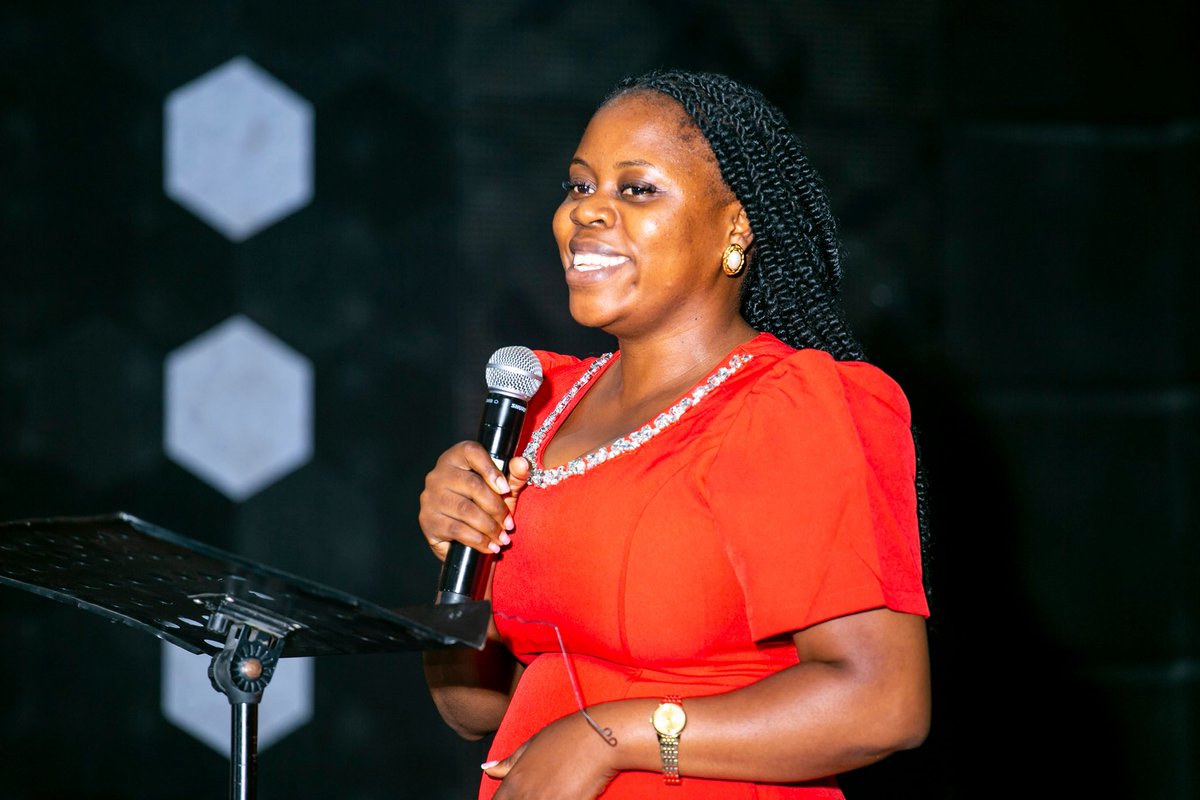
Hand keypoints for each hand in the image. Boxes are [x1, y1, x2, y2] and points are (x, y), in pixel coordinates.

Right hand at [418, 442, 531, 560]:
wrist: (465, 536)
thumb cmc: (485, 505)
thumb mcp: (504, 489)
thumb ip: (515, 475)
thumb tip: (522, 464)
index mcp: (456, 458)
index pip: (471, 452)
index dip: (491, 469)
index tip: (506, 489)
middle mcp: (438, 474)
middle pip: (473, 485)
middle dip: (497, 508)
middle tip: (509, 524)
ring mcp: (430, 497)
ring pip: (465, 510)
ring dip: (489, 527)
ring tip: (503, 538)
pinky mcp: (428, 520)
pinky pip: (456, 529)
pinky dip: (477, 540)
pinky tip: (489, 546)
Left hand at [483, 712, 618, 799]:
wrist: (599, 739)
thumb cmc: (567, 737)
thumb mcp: (532, 744)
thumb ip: (509, 762)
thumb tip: (488, 769)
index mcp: (514, 782)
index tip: (518, 797)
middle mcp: (526, 796)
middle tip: (543, 791)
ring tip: (555, 792)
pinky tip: (567, 795)